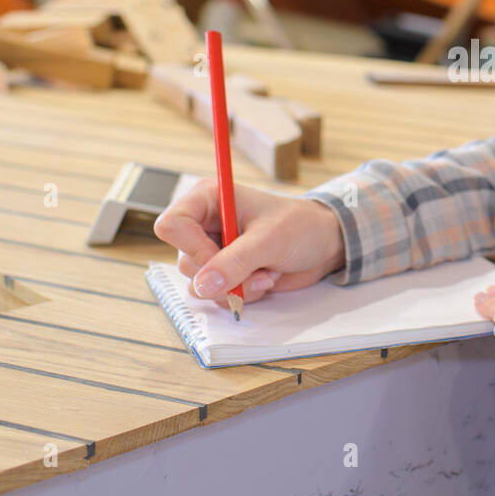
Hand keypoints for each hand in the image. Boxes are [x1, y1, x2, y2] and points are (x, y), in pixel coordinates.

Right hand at [153, 178, 345, 307]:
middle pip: (185, 262)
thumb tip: (202, 285)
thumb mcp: (269, 239)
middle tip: (257, 268)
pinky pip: (217, 296)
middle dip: (224, 274)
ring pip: (200, 285)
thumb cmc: (300, 226)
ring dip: (237, 287)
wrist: (323, 245)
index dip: (192, 247)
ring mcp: (213, 252)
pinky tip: (265, 278)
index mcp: (208, 200)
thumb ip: (235, 261)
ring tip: (266, 272)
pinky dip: (242, 294)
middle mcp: (204, 225)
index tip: (221, 258)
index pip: (171, 225)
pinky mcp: (224, 274)